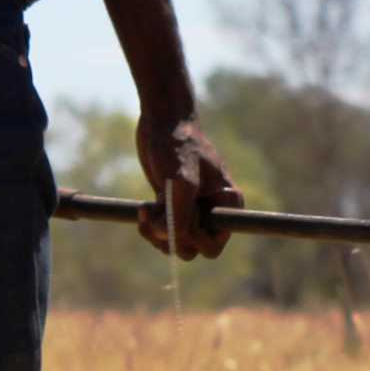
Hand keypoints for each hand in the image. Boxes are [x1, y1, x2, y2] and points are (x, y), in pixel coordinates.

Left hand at [135, 114, 240, 259]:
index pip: (213, 246)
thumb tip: (178, 245)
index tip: (182, 214)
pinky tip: (143, 208)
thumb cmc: (178, 144)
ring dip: (156, 233)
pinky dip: (148, 227)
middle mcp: (211, 210)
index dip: (194, 239)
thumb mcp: (181, 180)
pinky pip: (160, 232)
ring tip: (147, 210)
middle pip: (191, 249)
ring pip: (173, 244)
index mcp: (226, 204)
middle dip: (171, 238)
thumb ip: (181, 215)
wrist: (162, 121)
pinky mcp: (171, 206)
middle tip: (159, 213)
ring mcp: (190, 209)